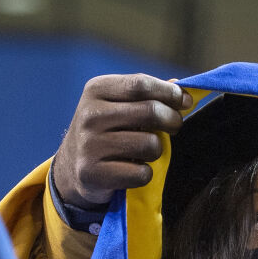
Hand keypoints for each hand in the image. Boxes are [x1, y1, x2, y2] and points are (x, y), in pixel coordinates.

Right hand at [50, 74, 190, 209]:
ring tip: (146, 150)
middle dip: (172, 120)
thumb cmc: (106, 129)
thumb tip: (181, 87)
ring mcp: (89, 145)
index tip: (185, 102)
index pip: (141, 84)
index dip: (170, 93)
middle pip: (150, 112)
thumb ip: (147, 94)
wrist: (72, 165)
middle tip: (174, 127)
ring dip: (157, 150)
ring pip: (150, 144)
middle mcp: (90, 115)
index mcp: (96, 89)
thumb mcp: (118, 104)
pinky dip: (145, 174)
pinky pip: (141, 173)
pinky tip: (134, 169)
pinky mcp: (93, 174)